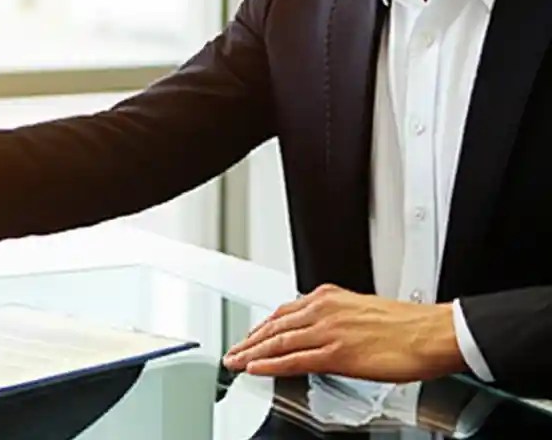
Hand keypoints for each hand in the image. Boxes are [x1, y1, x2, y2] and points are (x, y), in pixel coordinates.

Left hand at [222, 284, 465, 382]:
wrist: (435, 332)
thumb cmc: (409, 325)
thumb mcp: (361, 311)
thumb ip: (336, 317)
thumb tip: (322, 330)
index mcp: (329, 298)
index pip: (283, 312)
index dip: (261, 327)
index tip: (248, 336)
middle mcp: (324, 310)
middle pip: (274, 327)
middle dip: (249, 340)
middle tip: (232, 352)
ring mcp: (329, 331)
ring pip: (279, 342)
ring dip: (252, 353)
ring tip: (236, 362)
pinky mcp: (337, 353)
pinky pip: (294, 360)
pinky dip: (271, 364)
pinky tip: (256, 369)